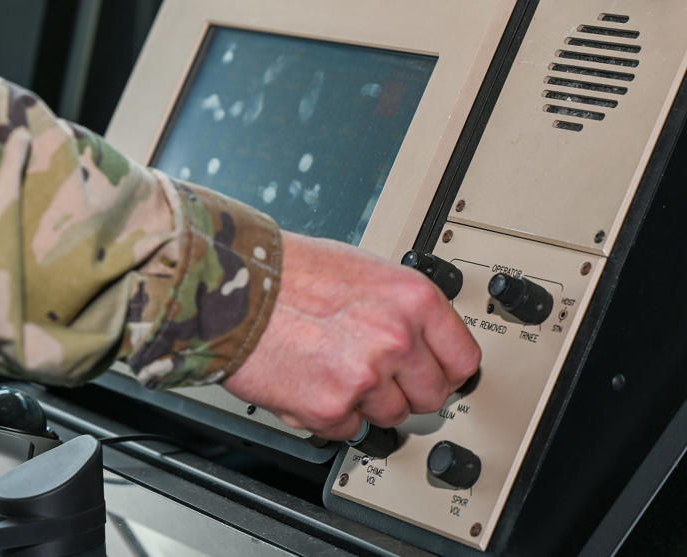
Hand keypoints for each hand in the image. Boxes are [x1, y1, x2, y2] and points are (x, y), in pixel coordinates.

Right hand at [224, 231, 479, 439]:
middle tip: (375, 374)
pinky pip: (348, 429)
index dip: (446, 370)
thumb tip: (422, 338)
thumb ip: (402, 309)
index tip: (436, 375)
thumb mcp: (365, 270)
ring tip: (332, 367)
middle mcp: (397, 339)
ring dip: (365, 403)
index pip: (463, 360)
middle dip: (404, 390)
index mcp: (413, 300)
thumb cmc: (290, 272)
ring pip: (389, 417)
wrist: (235, 288)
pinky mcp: (332, 408)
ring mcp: (366, 377)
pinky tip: (312, 381)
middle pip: (430, 396)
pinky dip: (331, 415)